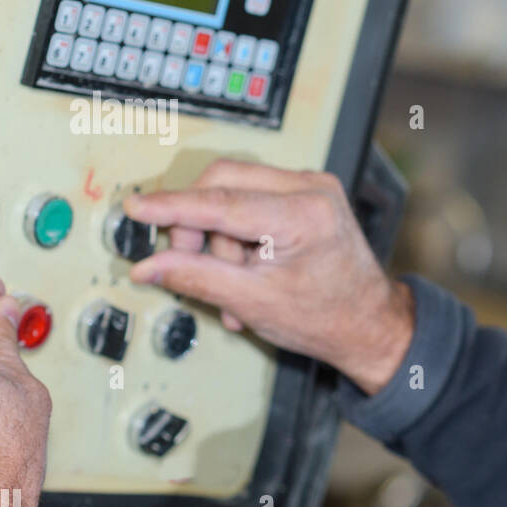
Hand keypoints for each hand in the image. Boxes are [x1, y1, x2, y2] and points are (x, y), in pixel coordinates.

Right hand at [123, 159, 414, 394]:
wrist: (369, 323)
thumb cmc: (329, 317)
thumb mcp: (253, 303)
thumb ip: (196, 278)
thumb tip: (149, 266)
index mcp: (304, 214)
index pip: (220, 201)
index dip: (172, 207)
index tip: (137, 207)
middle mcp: (312, 190)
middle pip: (223, 183)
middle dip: (199, 227)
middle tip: (192, 266)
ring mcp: (312, 187)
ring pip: (233, 191)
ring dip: (222, 238)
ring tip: (237, 284)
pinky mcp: (308, 194)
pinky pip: (253, 198)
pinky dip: (239, 233)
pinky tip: (247, 270)